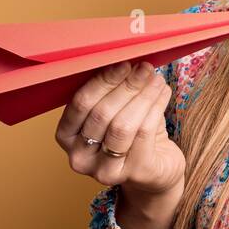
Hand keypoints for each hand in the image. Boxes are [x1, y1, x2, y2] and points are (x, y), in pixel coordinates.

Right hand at [54, 61, 184, 198]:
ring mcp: (104, 170)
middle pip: (102, 113)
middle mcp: (79, 157)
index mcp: (66, 136)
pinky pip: (143, 133)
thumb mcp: (116, 112)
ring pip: (123, 124)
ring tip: (156, 79)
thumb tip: (126, 56)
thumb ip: (113, 90)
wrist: (156, 172)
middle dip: (126, 86)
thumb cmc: (132, 137)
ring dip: (142, 96)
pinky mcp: (134, 173)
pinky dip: (155, 107)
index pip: (80, 103)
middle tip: (144, 68)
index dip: (103, 80)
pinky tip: (163, 93)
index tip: (123, 62)